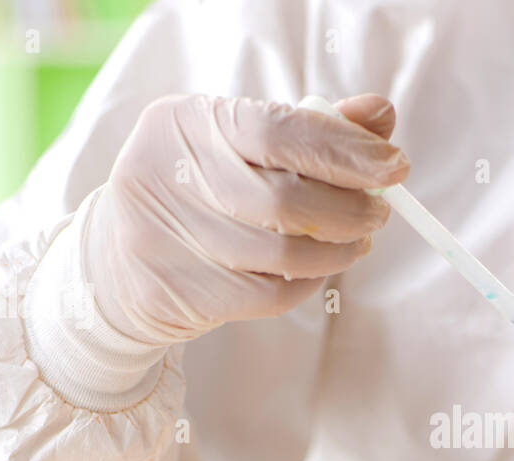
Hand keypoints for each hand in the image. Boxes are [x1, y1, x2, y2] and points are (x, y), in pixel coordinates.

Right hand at [84, 93, 408, 344]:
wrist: (118, 263)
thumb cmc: (201, 191)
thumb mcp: (244, 147)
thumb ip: (313, 128)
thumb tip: (381, 116)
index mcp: (187, 121)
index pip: (280, 131)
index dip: (346, 151)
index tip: (396, 166)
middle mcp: (168, 172)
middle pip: (284, 199)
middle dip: (349, 209)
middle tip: (380, 213)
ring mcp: (165, 235)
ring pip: (281, 253)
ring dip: (337, 251)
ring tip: (357, 242)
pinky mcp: (176, 290)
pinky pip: (269, 292)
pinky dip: (308, 282)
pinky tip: (318, 270)